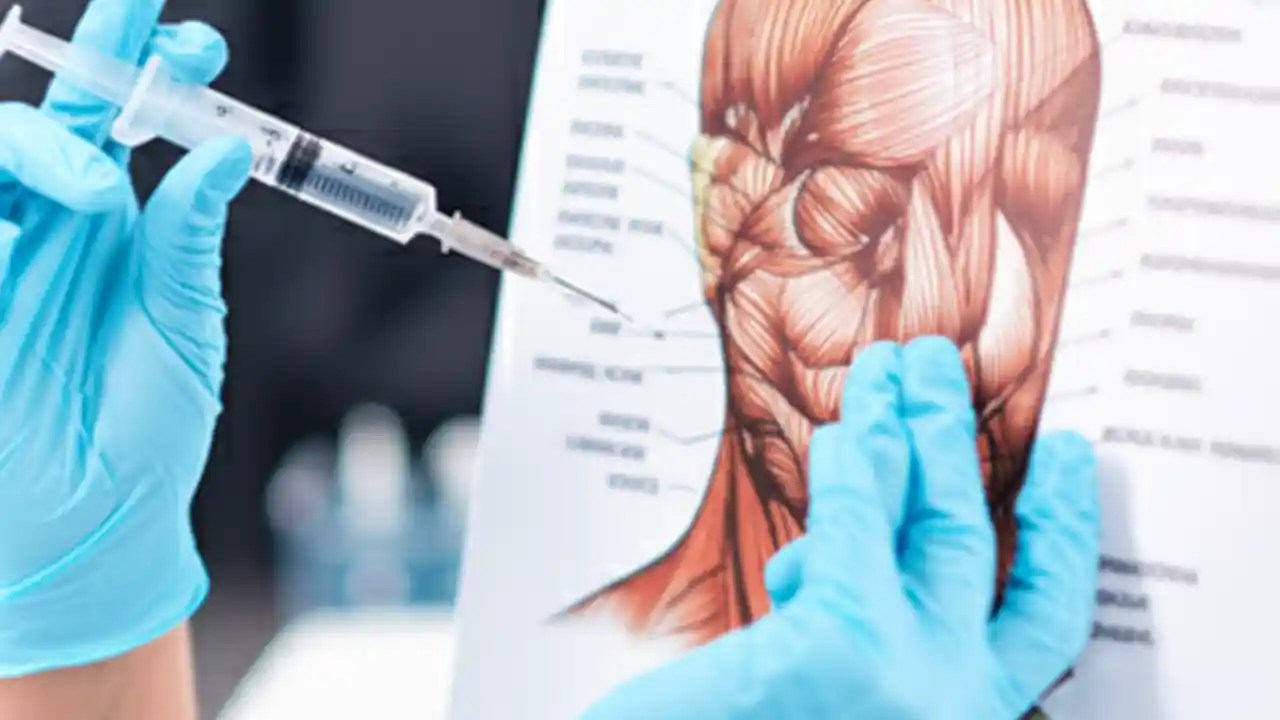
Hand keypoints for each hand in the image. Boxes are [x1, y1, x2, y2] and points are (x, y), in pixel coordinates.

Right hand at [0, 0, 250, 675]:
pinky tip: (15, 242)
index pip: (122, 117)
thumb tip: (225, 153)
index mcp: (119, 225)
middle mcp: (56, 225)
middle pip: (55, 113)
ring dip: (40, 148)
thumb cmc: (150, 425)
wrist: (99, 516)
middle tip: (153, 80)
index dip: (150, 66)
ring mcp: (3, 255)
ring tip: (92, 182)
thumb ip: (187, 239)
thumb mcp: (184, 324)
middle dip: (98, 68)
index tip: (197, 41)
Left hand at [581, 337, 1099, 719]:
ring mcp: (908, 683)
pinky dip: (852, 470)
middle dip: (958, 443)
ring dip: (908, 427)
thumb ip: (860, 624)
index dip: (1062, 532)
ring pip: (928, 523)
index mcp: (961, 713)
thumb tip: (851, 530)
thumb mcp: (837, 694)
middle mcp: (954, 704)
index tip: (1064, 458)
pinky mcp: (841, 652)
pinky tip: (845, 430)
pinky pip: (852, 527)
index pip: (1042, 622)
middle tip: (938, 367)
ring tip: (888, 368)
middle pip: (974, 544)